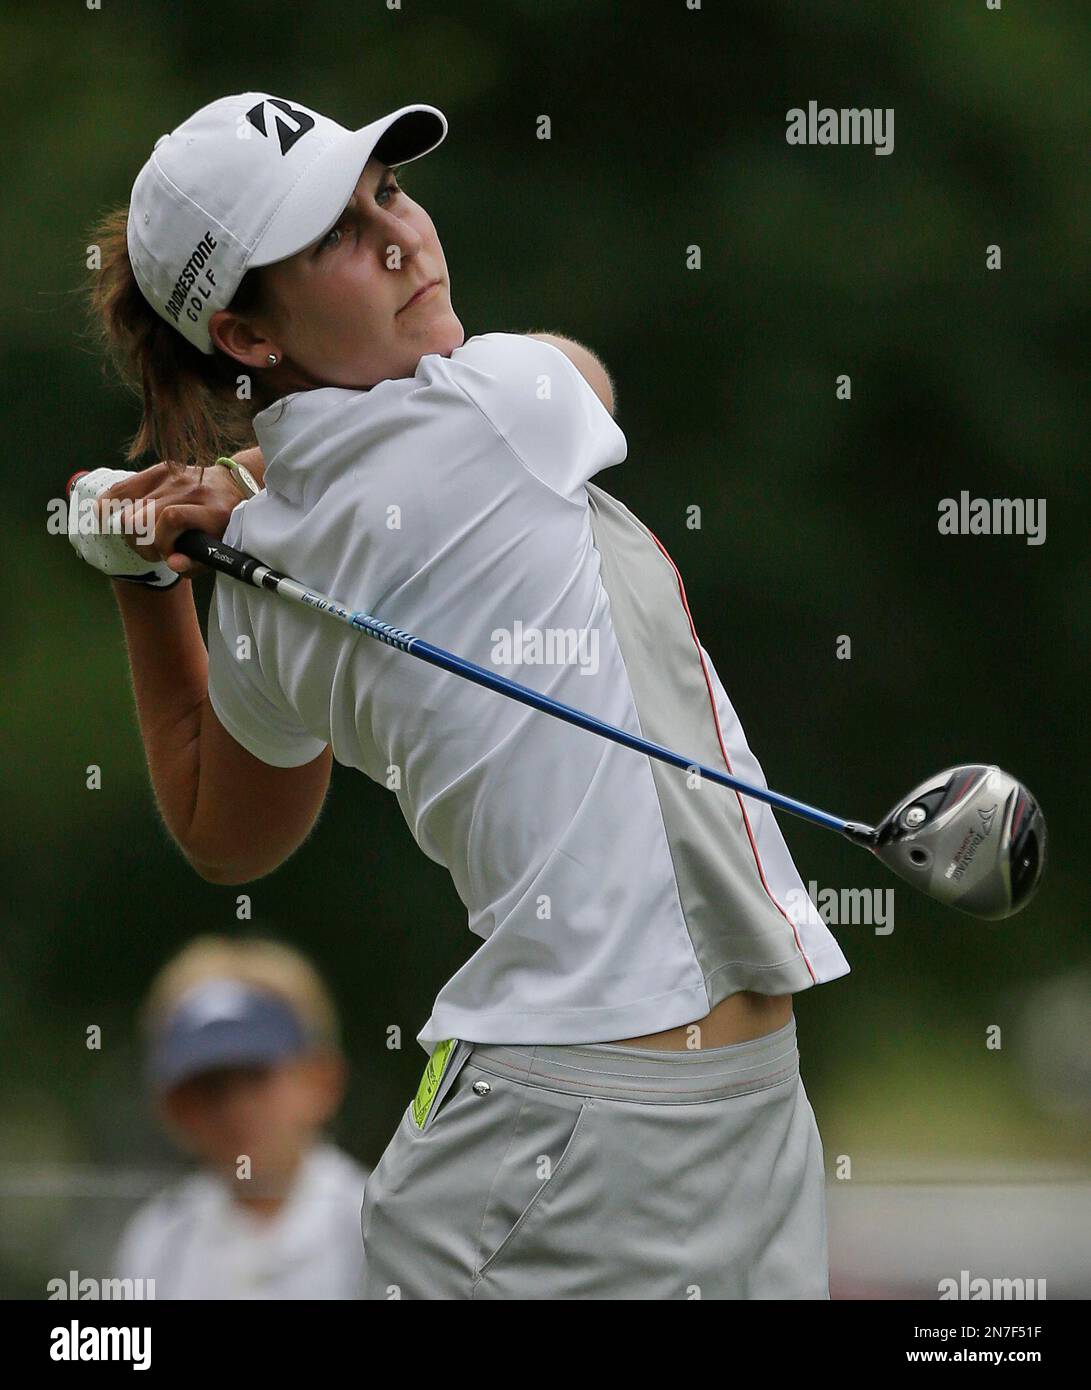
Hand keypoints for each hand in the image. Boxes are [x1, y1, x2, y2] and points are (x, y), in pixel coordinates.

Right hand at [98, 455, 260, 576]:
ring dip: (132, 532)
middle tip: (153, 552)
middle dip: (143, 542)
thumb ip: (195, 562)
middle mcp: (191, 489)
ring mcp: (173, 477)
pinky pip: (122, 488)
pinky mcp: (158, 470)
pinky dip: (109, 505)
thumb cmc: (222, 526)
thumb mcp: (217, 550)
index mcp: (211, 509)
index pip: (171, 518)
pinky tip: (105, 518)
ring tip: (143, 540)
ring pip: (131, 508)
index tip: (167, 555)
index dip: (162, 541)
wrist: (232, 486)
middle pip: (144, 514)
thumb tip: (172, 564)